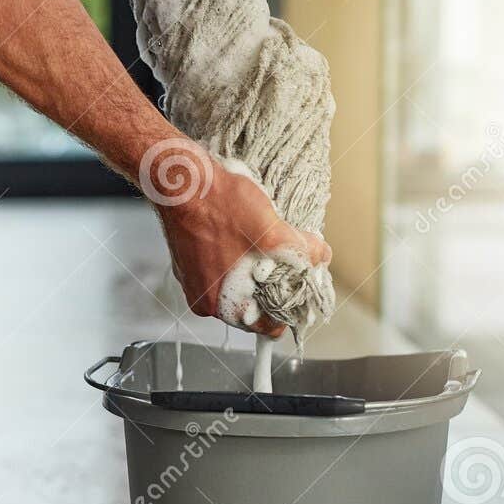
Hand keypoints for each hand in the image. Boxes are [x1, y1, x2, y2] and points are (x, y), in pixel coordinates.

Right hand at [148, 145, 330, 336]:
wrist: (182, 178)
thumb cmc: (216, 205)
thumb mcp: (271, 231)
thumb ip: (302, 250)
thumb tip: (321, 256)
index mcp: (219, 303)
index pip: (265, 325)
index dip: (290, 309)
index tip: (302, 292)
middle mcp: (203, 296)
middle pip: (253, 302)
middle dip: (273, 283)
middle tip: (288, 261)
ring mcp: (193, 276)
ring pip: (237, 281)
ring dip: (255, 265)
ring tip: (264, 241)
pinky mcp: (188, 255)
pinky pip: (221, 264)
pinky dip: (236, 252)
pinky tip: (243, 230)